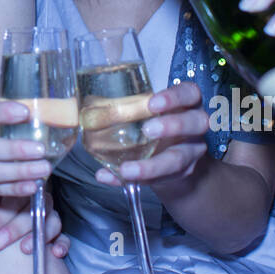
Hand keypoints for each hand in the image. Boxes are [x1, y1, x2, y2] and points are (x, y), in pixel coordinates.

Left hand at [0, 191, 69, 257]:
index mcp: (18, 188)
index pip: (12, 198)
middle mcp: (37, 200)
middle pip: (32, 210)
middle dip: (13, 229)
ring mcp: (49, 216)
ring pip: (50, 222)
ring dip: (37, 236)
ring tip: (23, 249)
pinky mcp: (58, 233)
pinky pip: (65, 237)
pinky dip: (62, 244)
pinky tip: (55, 253)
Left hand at [94, 82, 208, 185]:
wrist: (179, 163)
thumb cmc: (156, 128)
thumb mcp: (147, 114)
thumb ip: (120, 109)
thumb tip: (76, 107)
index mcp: (185, 105)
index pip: (190, 93)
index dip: (175, 96)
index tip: (153, 103)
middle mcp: (194, 127)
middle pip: (197, 122)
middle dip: (173, 125)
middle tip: (147, 130)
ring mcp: (192, 152)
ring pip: (182, 158)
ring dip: (153, 164)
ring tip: (129, 169)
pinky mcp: (182, 175)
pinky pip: (162, 180)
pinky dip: (139, 180)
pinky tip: (118, 179)